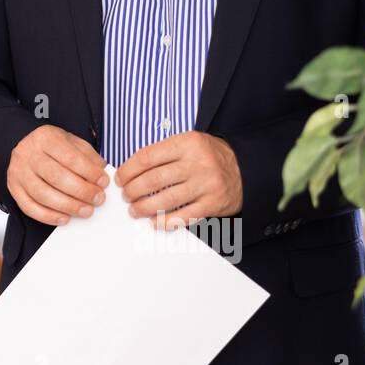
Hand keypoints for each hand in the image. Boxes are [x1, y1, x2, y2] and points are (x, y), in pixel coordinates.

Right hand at [6, 125, 108, 225]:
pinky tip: (65, 218)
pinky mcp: (13, 188)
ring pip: (42, 194)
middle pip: (55, 176)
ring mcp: (18, 172)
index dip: (89, 172)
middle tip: (98, 200)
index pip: (69, 157)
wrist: (26, 146)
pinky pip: (29, 207)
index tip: (104, 182)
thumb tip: (102, 175)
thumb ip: (88, 157)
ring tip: (86, 211)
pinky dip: (48, 216)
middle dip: (81, 191)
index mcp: (45, 138)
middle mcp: (28, 154)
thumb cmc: (53, 147)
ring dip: (67, 206)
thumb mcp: (72, 143)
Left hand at [114, 131, 242, 229]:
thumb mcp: (188, 143)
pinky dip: (165, 221)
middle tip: (125, 195)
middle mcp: (197, 163)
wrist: (245, 168)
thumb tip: (130, 169)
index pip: (148, 157)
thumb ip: (163, 152)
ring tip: (134, 210)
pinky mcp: (213, 204)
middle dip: (133, 190)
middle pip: (154, 180)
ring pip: (166, 200)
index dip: (128, 170)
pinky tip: (154, 222)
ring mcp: (206, 185)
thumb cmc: (208, 156)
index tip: (120, 178)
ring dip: (144, 208)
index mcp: (187, 143)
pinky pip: (183, 216)